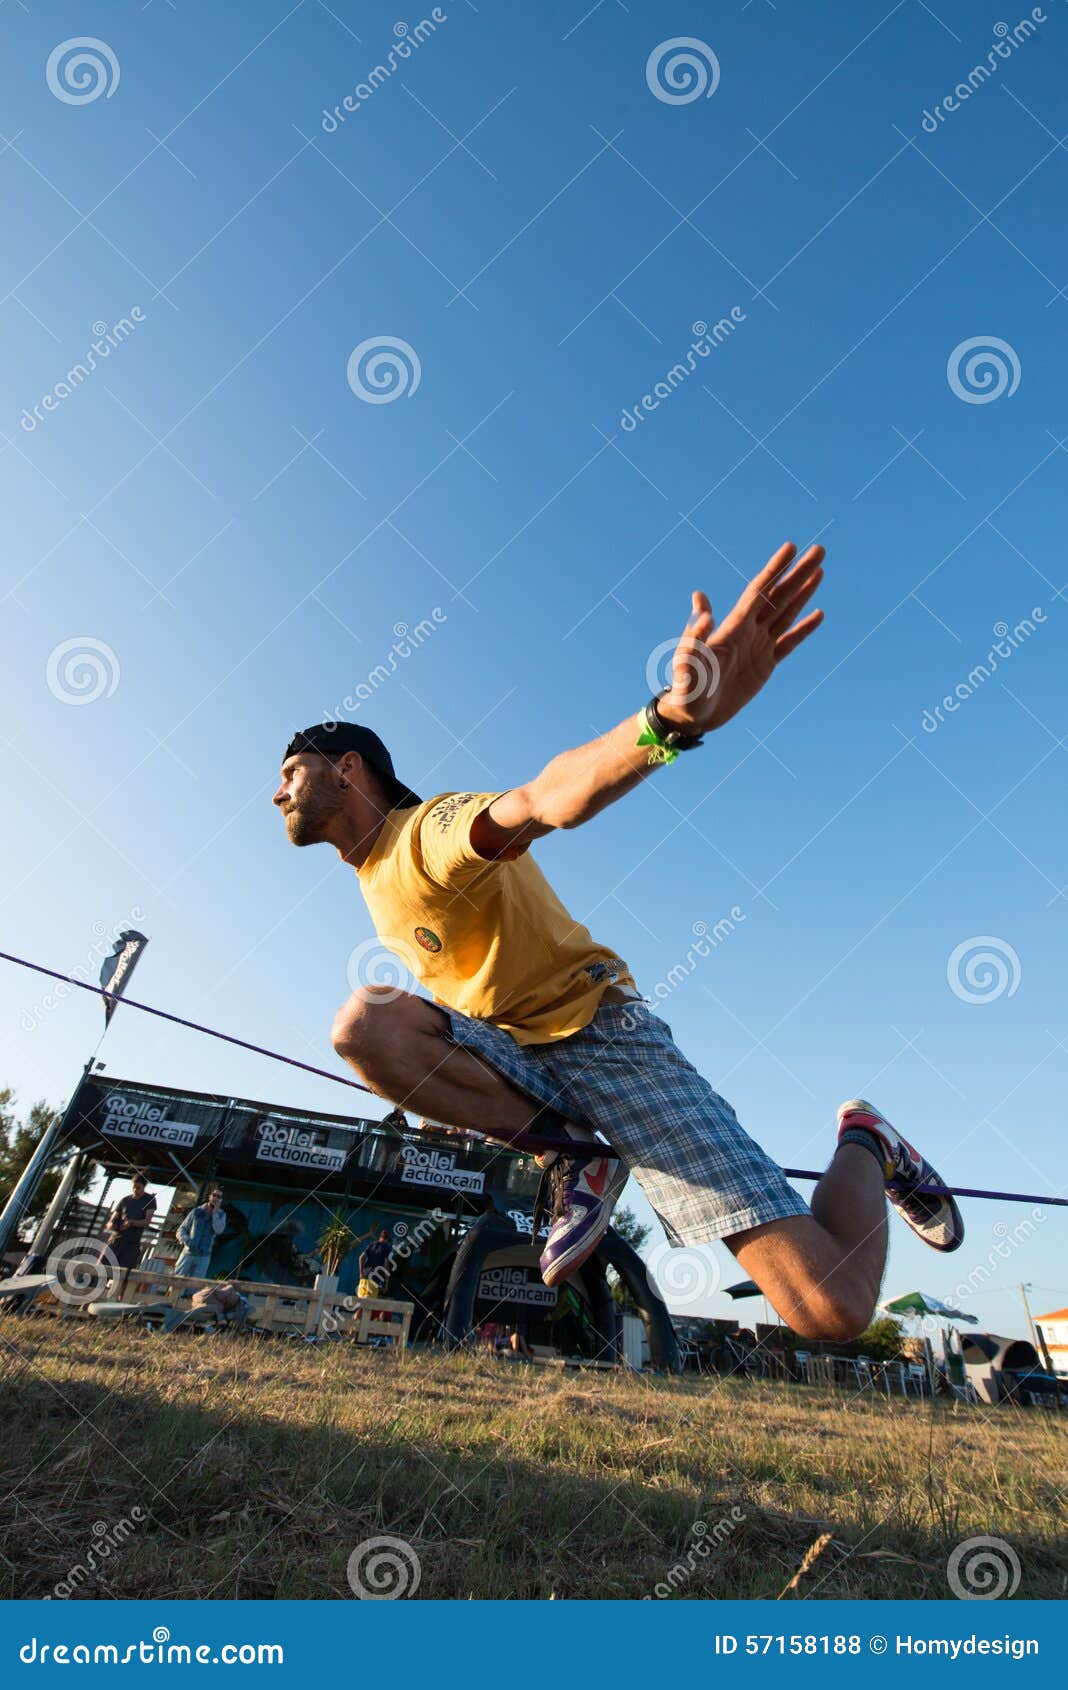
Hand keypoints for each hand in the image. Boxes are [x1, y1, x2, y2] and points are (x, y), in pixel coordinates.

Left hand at [658, 541, 824, 733]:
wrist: (691, 715)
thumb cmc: (685, 687)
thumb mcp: (686, 659)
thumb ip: (695, 632)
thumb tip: (699, 600)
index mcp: (734, 627)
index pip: (759, 591)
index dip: (775, 569)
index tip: (791, 547)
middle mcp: (748, 631)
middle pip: (779, 596)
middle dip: (798, 573)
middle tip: (819, 549)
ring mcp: (758, 647)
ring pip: (786, 613)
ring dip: (803, 592)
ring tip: (820, 571)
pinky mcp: (765, 665)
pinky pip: (789, 643)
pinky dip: (804, 629)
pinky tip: (818, 614)